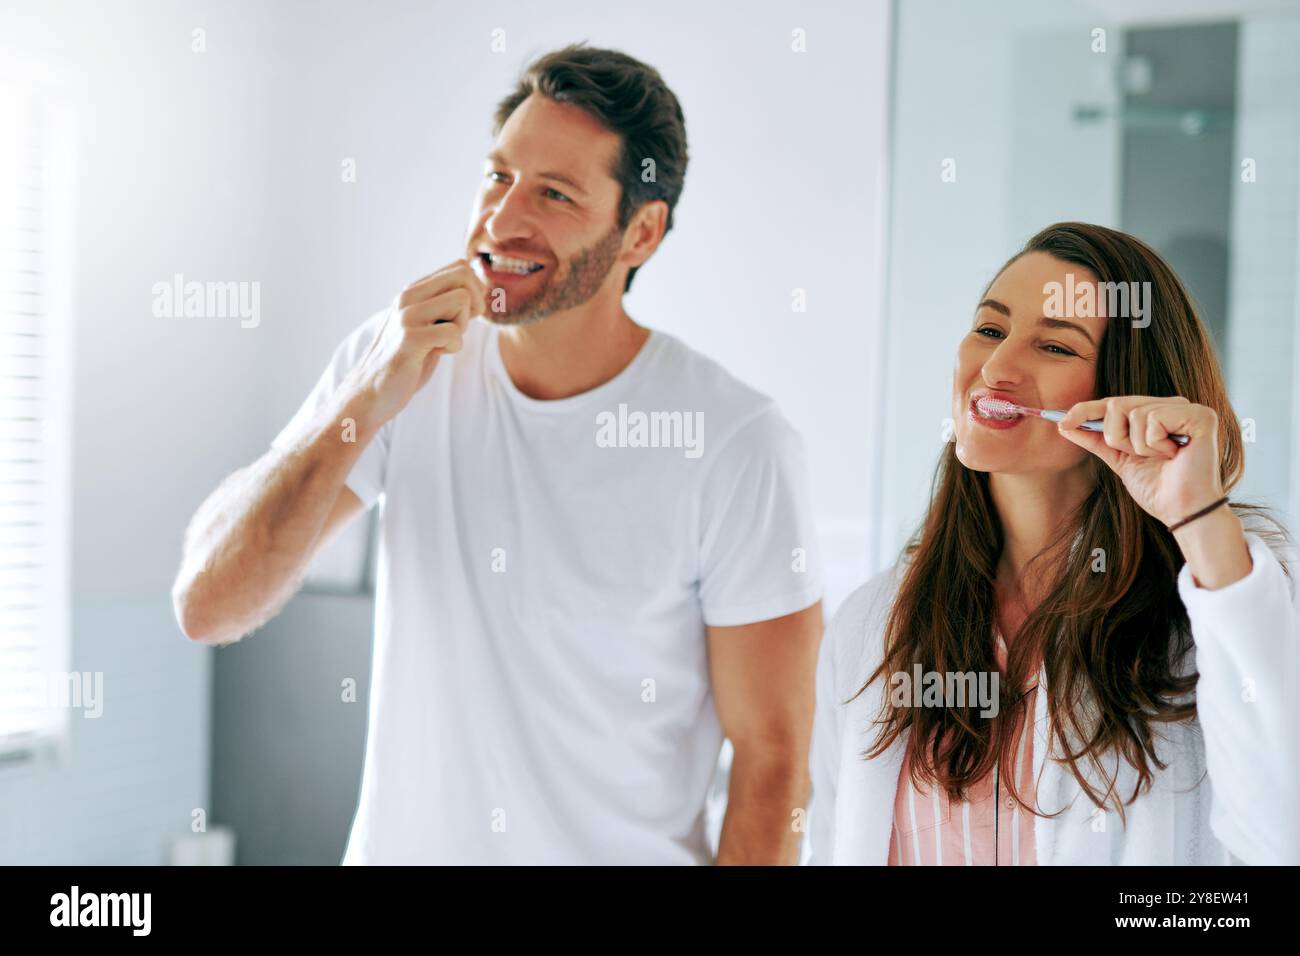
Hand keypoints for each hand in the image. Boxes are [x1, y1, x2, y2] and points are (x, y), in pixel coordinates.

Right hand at [344, 260, 487, 430]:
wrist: (371, 392)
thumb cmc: (404, 363)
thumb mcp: (425, 327)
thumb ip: (443, 309)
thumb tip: (478, 294)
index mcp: (413, 292)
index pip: (460, 267)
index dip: (475, 291)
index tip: (466, 316)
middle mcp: (408, 297)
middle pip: (464, 275)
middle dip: (475, 304)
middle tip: (460, 328)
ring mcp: (407, 316)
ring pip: (462, 301)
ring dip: (462, 327)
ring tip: (442, 343)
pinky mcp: (410, 338)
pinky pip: (454, 332)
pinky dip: (454, 347)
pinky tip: (435, 354)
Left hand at [1055, 395, 1223, 526]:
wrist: (1181, 511)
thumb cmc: (1156, 489)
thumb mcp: (1119, 460)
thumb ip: (1096, 440)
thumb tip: (1065, 425)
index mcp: (1156, 413)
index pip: (1113, 403)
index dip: (1085, 410)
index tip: (1062, 422)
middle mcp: (1172, 405)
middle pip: (1117, 404)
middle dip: (1115, 436)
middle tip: (1136, 456)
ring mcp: (1187, 408)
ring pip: (1133, 412)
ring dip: (1137, 445)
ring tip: (1161, 458)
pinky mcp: (1200, 416)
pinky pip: (1154, 418)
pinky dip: (1154, 443)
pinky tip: (1174, 454)